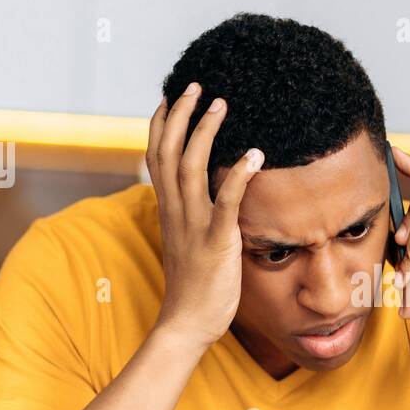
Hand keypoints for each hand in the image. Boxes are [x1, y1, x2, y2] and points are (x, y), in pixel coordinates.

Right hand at [146, 84, 262, 348]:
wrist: (187, 324)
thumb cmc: (194, 286)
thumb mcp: (188, 242)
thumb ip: (194, 216)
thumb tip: (209, 197)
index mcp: (168, 210)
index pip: (156, 156)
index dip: (161, 124)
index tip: (170, 96)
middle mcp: (175, 211)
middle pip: (169, 151)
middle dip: (180, 115)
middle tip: (196, 85)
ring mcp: (193, 225)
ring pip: (191, 167)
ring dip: (205, 132)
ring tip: (221, 104)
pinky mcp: (215, 242)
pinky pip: (225, 203)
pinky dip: (238, 176)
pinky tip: (253, 154)